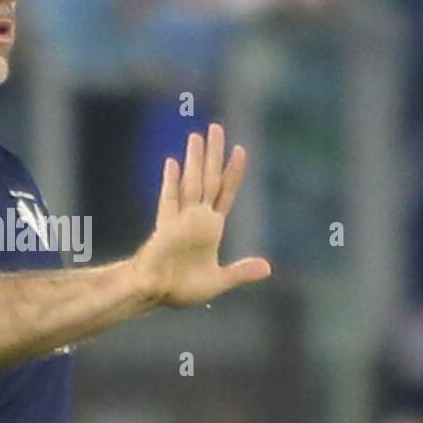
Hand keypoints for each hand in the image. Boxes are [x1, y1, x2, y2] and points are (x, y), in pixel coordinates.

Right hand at [131, 123, 271, 307]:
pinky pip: (169, 201)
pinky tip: (173, 163)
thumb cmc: (183, 288)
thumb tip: (267, 268)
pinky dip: (171, 182)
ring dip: (194, 161)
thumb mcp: (219, 281)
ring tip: (196, 136)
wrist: (155, 294)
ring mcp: (180, 220)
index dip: (233, 172)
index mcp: (211, 228)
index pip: (225, 193)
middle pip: (208, 180)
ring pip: (191, 184)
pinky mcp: (165, 227)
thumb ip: (240, 272)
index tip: (240, 149)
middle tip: (216, 128)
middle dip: (213, 155)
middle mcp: (196, 218)